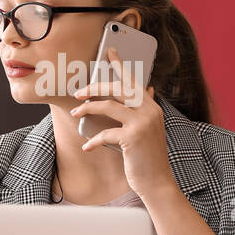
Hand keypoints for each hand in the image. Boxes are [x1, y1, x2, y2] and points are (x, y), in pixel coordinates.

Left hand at [70, 46, 176, 197]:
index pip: (134, 81)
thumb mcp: (149, 130)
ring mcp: (142, 123)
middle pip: (118, 89)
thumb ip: (144, 111)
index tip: (109, 52)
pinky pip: (106, 133)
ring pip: (109, 106)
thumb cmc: (148, 157)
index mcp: (153, 107)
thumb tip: (146, 89)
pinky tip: (87, 146)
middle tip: (79, 92)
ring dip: (88, 108)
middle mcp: (150, 111)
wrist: (158, 182)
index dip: (120, 66)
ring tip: (77, 112)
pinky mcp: (133, 138)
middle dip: (95, 88)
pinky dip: (93, 140)